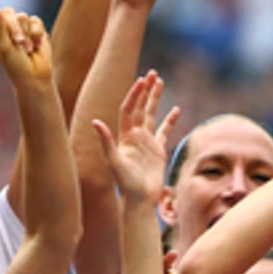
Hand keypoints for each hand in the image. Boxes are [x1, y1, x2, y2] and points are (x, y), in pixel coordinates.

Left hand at [0, 0, 53, 85]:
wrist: (35, 77)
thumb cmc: (15, 66)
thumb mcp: (4, 47)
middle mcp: (5, 25)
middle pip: (8, 12)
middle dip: (14, 27)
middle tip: (18, 44)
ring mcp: (21, 26)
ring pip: (24, 16)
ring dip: (26, 34)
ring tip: (27, 49)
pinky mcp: (36, 28)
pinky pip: (36, 20)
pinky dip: (36, 34)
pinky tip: (36, 46)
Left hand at [91, 71, 179, 205]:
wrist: (139, 200)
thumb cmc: (125, 183)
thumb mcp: (114, 161)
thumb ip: (106, 141)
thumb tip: (95, 121)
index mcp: (124, 136)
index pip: (129, 109)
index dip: (135, 95)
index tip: (141, 81)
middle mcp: (135, 136)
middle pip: (141, 107)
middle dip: (146, 90)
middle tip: (153, 73)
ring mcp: (147, 142)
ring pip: (152, 115)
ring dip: (156, 98)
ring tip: (160, 81)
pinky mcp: (158, 150)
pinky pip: (165, 131)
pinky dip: (170, 120)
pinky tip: (176, 109)